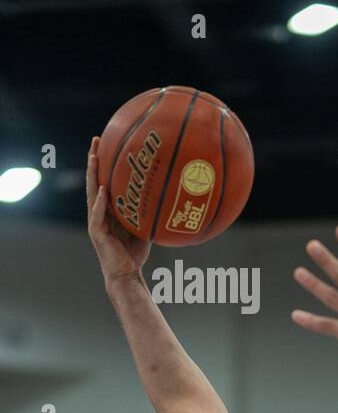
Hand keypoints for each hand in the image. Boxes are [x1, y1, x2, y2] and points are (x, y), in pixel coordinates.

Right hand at [86, 137, 150, 283]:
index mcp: (109, 209)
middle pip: (94, 180)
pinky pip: (97, 215)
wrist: (126, 273)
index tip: (108, 142)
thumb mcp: (145, 228)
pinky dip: (100, 202)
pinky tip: (102, 190)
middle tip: (96, 139)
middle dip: (94, 160)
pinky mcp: (96, 232)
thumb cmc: (135, 252)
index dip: (106, 163)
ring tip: (95, 157)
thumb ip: (149, 213)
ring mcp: (95, 221)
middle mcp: (99, 211)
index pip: (105, 180)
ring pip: (91, 193)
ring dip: (92, 175)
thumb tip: (170, 199)